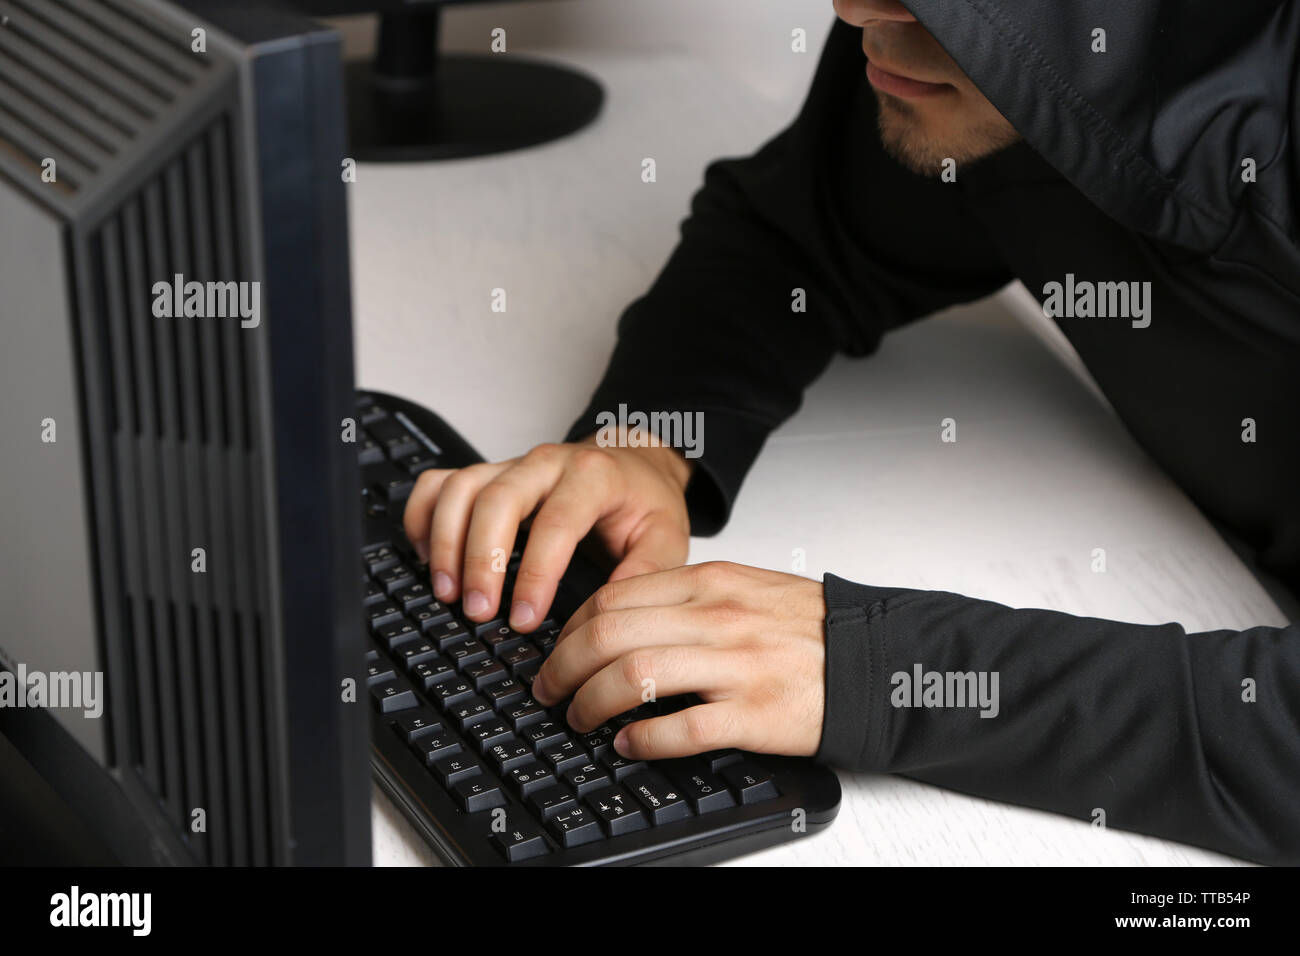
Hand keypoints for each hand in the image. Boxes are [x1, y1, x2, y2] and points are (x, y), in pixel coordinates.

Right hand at [402, 435, 692, 631]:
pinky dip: (423, 517)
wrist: (635, 464)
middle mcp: (546, 464)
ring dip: (445, 541)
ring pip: (460, 487)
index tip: (524, 618)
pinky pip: (439, 482)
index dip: (535, 573)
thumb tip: (605, 618)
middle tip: (478, 612)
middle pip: (497, 498)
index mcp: (594, 476)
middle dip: (481, 559)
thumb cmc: (645, 503)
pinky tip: (426, 557)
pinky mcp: (488, 473)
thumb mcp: (666, 538)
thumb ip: (642, 576)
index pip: (556, 522)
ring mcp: (511, 465)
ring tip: (447, 593)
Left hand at [532, 561, 826, 759]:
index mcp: (711, 581)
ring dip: (591, 702)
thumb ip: (685, 597)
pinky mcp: (756, 712)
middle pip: (610, 634)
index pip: (614, 597)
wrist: (874, 658)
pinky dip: (644, 739)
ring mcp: (737, 665)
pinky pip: (683, 727)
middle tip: (550, 690)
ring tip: (580, 718)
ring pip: (634, 675)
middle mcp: (718, 617)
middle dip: (563, 666)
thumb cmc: (807, 629)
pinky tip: (628, 744)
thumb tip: (619, 620)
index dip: (570, 629)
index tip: (557, 650)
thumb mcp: (744, 588)